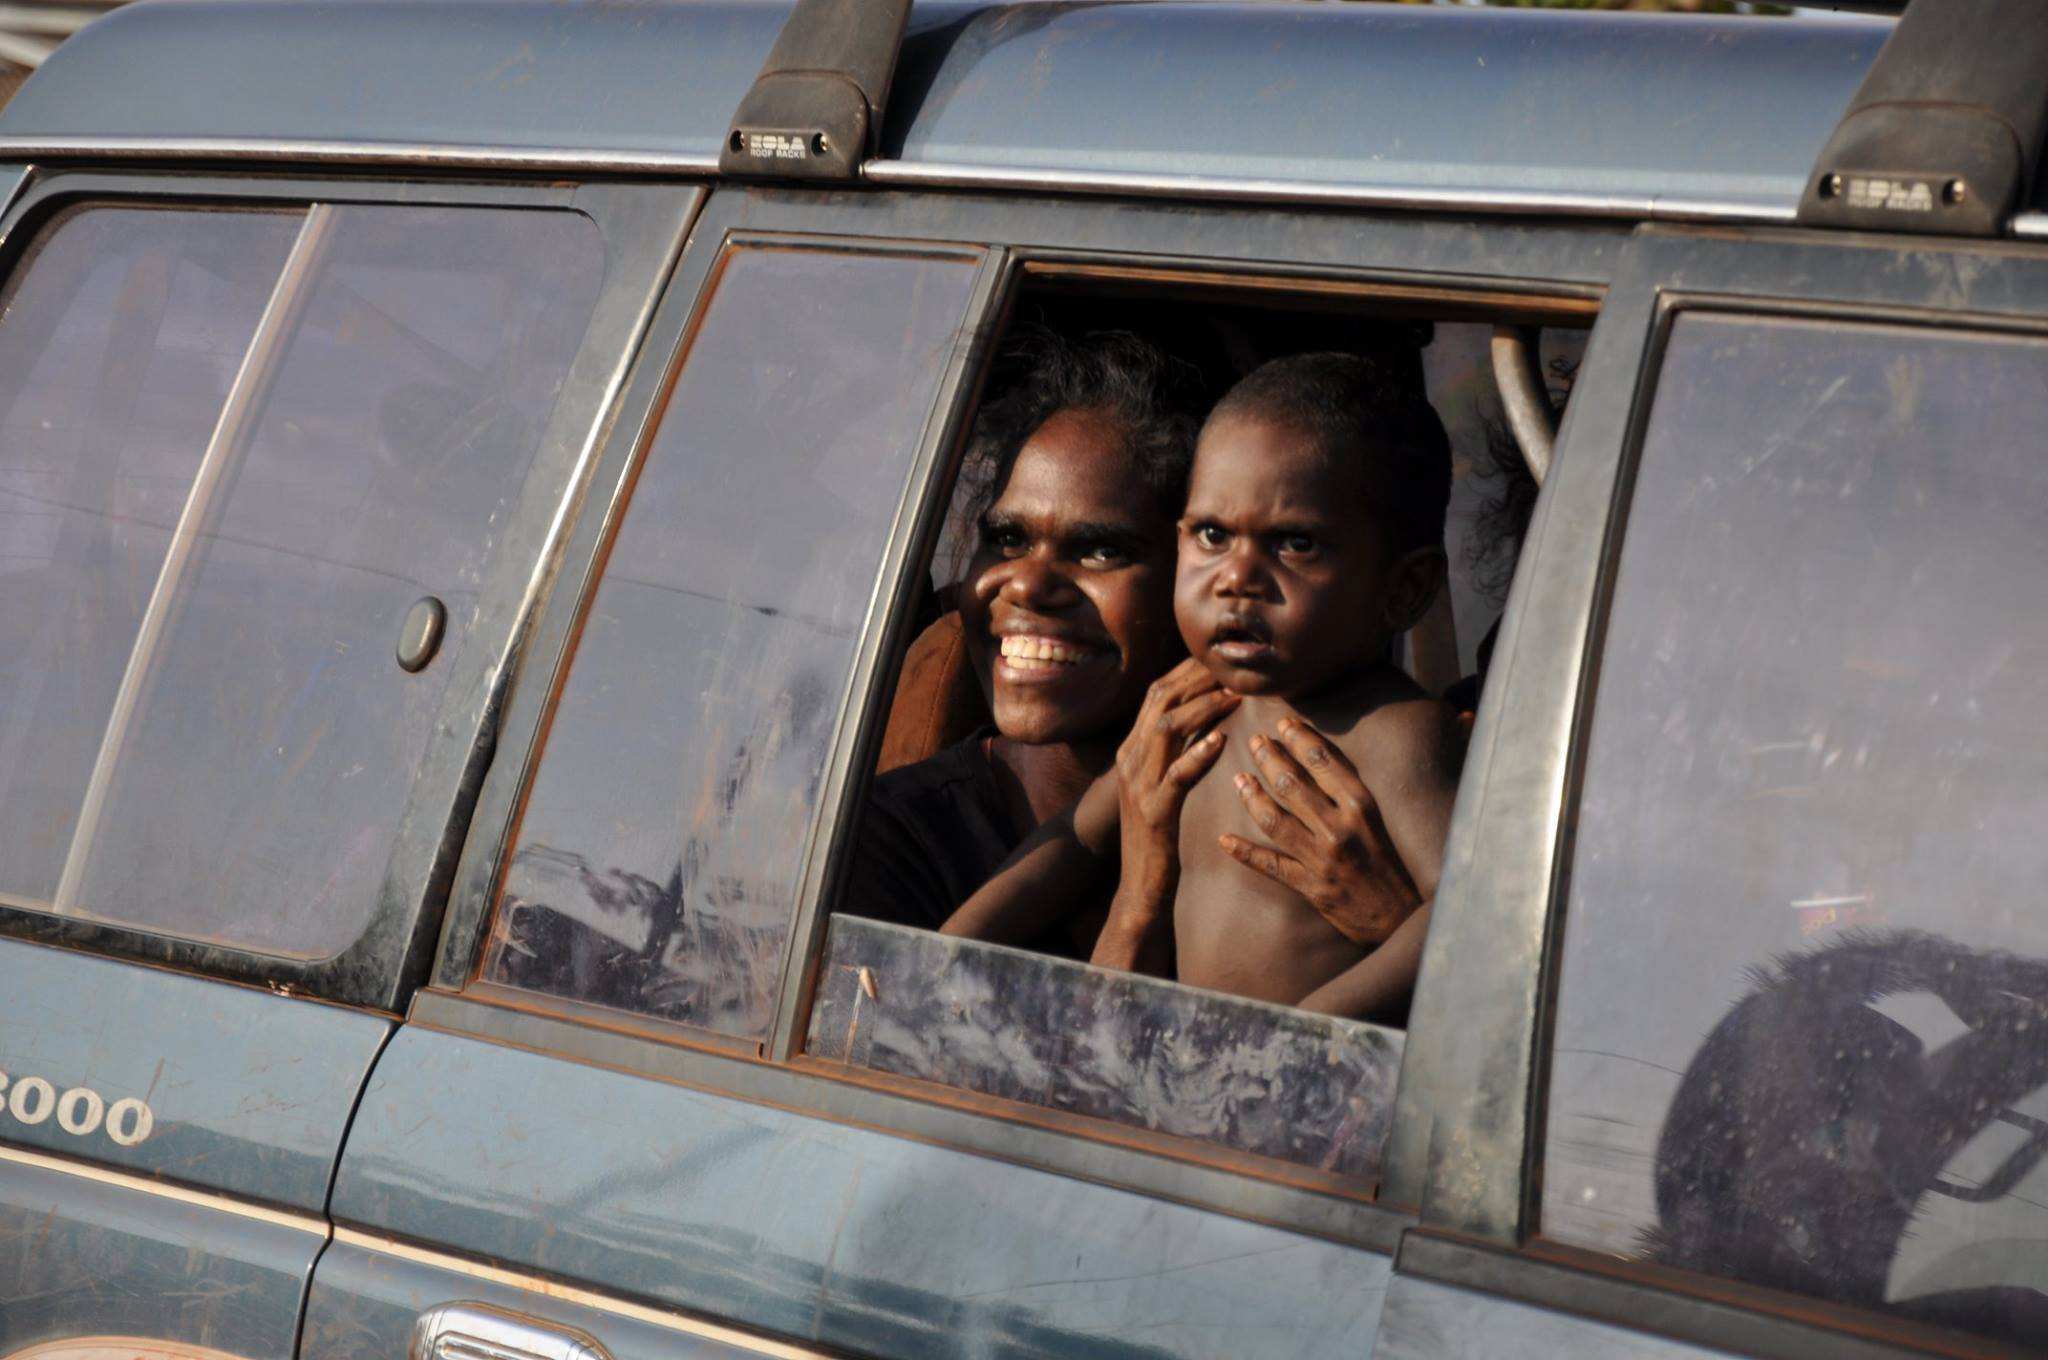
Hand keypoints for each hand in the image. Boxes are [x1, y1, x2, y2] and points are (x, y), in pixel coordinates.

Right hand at [1092, 659, 1235, 969]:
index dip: (1190, 671)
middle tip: (1234, 665)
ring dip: (1204, 706)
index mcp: (1133, 749)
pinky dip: (1198, 754)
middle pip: (1161, 700)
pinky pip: (1176, 775)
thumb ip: (1176, 750)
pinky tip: (1220, 741)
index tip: (1223, 658)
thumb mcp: (1162, 783)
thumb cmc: (1159, 834)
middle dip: (1199, 677)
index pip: (1158, 693)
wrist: (1140, 885)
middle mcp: (1130, 759)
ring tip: (1235, 694)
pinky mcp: (1155, 811)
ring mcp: (1140, 784)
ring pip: (1167, 728)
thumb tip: (1206, 717)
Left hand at [1222, 713, 1421, 947]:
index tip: (1283, 724)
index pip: (1324, 762)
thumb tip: (1359, 754)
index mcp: (1362, 807)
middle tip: (1252, 742)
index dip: (1299, 739)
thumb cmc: (1401, 866)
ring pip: (1276, 820)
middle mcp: (1341, 829)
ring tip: (1238, 778)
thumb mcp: (1387, 821)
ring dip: (1252, 796)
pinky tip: (1224, 841)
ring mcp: (1324, 859)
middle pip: (1293, 784)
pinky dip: (1245, 853)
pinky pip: (1272, 866)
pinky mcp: (1313, 887)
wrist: (1410, 920)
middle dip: (1268, 758)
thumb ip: (1360, 793)